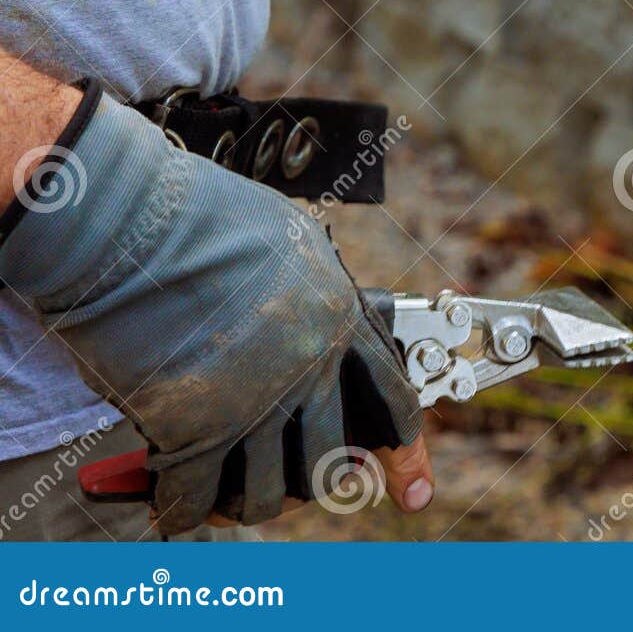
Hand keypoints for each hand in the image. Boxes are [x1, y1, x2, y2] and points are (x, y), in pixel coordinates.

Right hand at [0, 86, 425, 533]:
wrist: (129, 220)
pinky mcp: (195, 431)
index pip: (394, 402)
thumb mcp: (288, 241)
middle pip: (330, 459)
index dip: (405, 454)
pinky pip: (196, 498)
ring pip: (268, 492)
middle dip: (312, 482)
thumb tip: (316, 317)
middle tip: (289, 486)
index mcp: (341, 317)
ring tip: (226, 494)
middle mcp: (310, 366)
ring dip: (246, 502)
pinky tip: (170, 499)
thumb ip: (311, 289)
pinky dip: (182, 507)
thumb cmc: (198, 215)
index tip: (412, 490)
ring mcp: (256, 403)